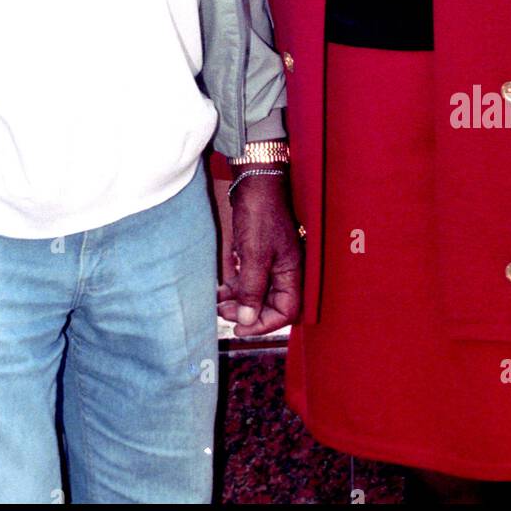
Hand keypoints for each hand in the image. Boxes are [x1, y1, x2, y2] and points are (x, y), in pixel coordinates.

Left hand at [217, 173, 302, 335]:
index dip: (263, 324)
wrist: (254, 181)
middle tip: (223, 312)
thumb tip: (247, 321)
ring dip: (238, 301)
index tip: (240, 329)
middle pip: (270, 305)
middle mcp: (284, 270)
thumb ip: (252, 290)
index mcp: (292, 272)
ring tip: (218, 302)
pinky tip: (220, 289)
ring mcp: (272, 262)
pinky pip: (249, 279)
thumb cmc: (260, 214)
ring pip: (257, 293)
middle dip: (247, 313)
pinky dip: (236, 287)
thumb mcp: (255, 256)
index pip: (286, 312)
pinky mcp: (259, 253)